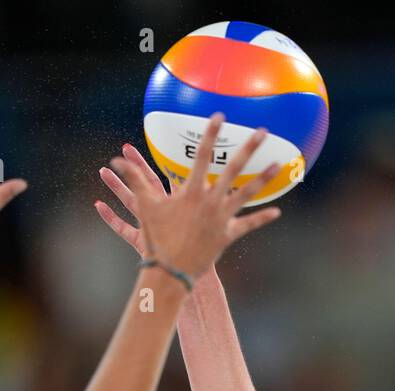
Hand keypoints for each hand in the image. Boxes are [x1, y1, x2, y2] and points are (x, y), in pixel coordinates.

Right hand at [102, 114, 279, 278]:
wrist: (170, 270)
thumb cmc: (157, 237)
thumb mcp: (146, 206)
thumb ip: (134, 180)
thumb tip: (116, 160)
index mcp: (192, 191)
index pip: (203, 156)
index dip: (211, 134)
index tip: (220, 116)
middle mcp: (211, 201)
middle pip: (234, 169)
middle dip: (249, 148)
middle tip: (263, 131)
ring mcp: (222, 218)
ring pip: (248, 194)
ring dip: (265, 178)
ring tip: (279, 164)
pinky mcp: (228, 235)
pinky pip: (248, 225)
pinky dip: (262, 218)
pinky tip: (277, 212)